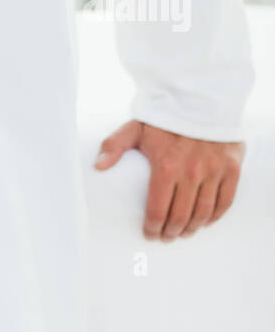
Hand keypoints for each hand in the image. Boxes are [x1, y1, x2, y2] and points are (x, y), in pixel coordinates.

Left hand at [93, 120, 243, 239]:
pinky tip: (206, 221)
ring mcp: (213, 171)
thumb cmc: (166, 113)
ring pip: (203, 213)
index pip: (158, 210)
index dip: (153, 227)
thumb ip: (115, 145)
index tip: (149, 233)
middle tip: (166, 236)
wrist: (200, 95)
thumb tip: (98, 166)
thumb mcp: (136, 126)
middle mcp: (191, 172)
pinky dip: (215, 216)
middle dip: (171, 232)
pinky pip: (225, 201)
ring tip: (183, 232)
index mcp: (165, 166)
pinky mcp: (231, 168)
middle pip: (181, 217)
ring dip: (192, 228)